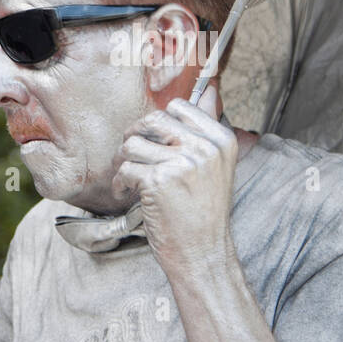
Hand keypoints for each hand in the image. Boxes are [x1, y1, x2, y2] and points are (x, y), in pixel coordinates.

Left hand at [111, 85, 238, 275]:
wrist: (202, 253)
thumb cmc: (204, 212)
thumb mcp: (215, 166)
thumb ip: (206, 129)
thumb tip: (208, 89)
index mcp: (221, 140)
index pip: (179, 107)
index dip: (159, 124)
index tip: (154, 142)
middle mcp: (205, 148)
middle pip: (153, 120)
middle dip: (136, 136)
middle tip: (132, 156)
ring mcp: (182, 163)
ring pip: (133, 143)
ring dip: (125, 162)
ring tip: (131, 179)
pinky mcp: (158, 181)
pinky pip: (126, 168)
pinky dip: (121, 183)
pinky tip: (127, 195)